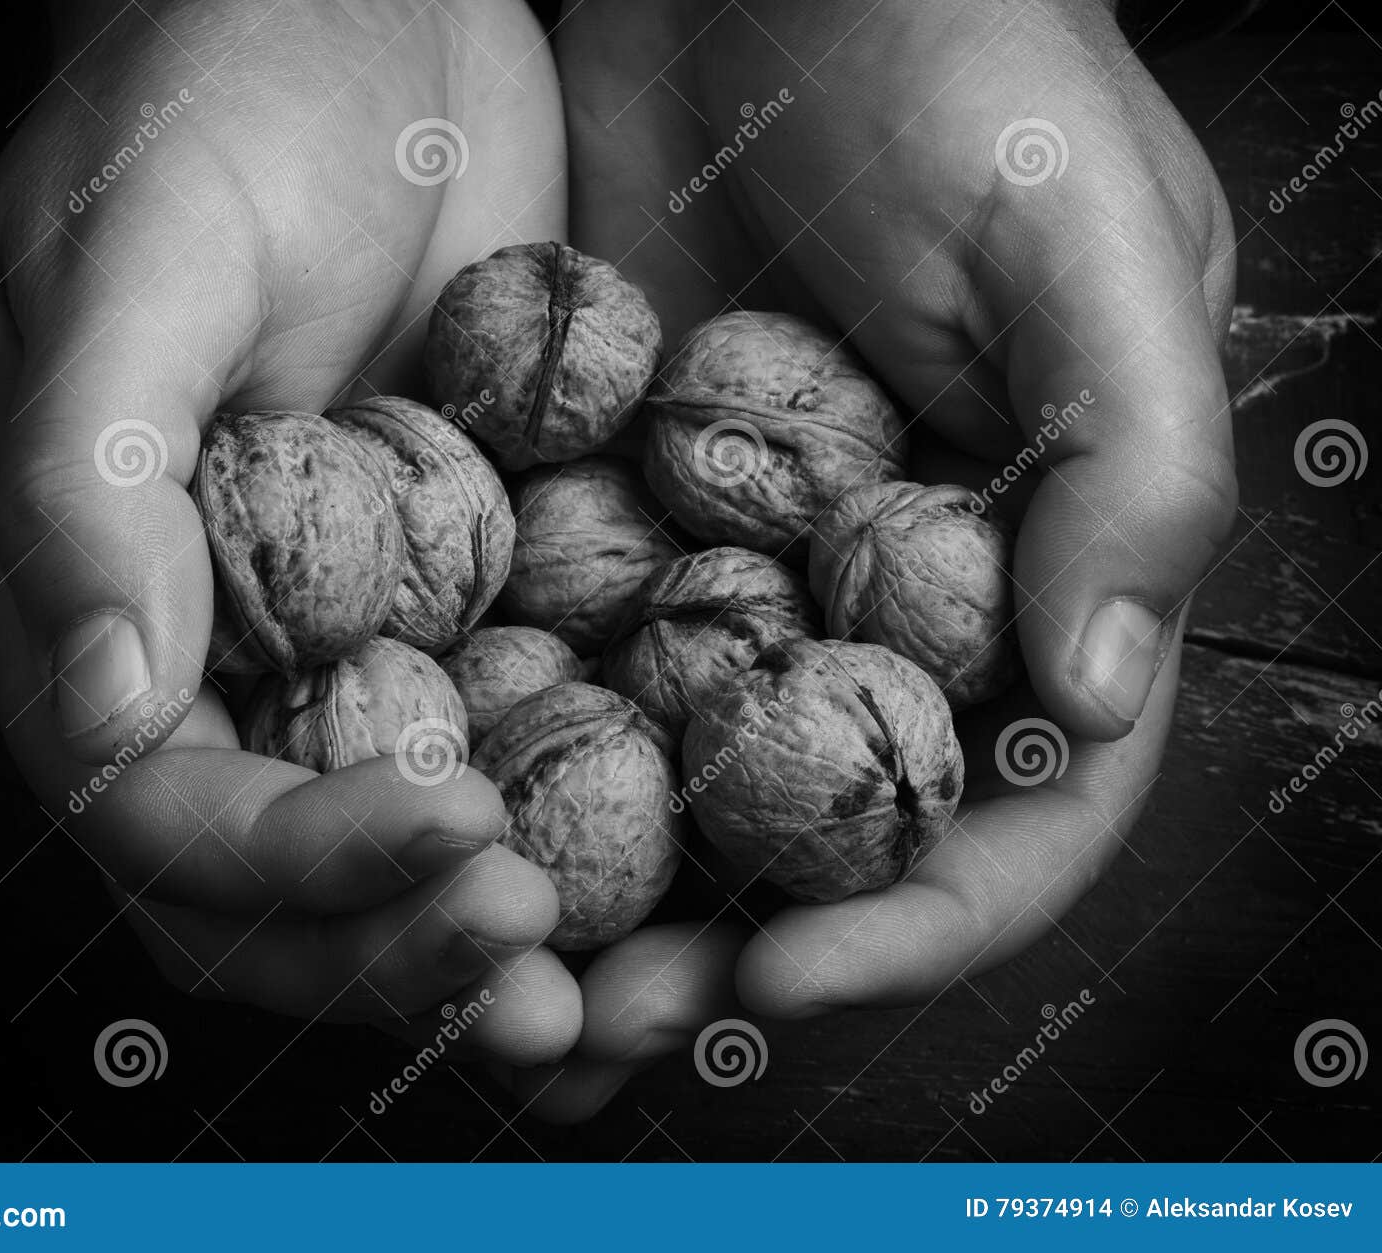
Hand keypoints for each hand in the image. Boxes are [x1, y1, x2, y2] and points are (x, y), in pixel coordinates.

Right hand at [0, 0, 581, 1060]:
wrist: (368, 11)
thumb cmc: (218, 94)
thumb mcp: (135, 260)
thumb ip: (93, 486)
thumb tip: (97, 714)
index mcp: (104, 604)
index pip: (167, 812)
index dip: (300, 864)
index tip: (460, 843)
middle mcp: (224, 657)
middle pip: (287, 890)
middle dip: (410, 950)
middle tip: (553, 978)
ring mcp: (355, 642)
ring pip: (412, 858)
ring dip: (511, 944)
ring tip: (638, 999)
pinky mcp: (476, 600)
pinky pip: (526, 751)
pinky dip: (597, 838)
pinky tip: (691, 887)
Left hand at [515, 0, 1237, 1119]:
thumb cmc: (960, 57)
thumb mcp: (1088, 239)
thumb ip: (1128, 467)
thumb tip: (1096, 704)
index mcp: (1044, 574)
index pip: (1015, 813)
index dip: (914, 925)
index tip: (781, 985)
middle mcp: (902, 606)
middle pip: (833, 841)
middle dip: (733, 953)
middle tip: (605, 1027)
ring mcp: (758, 576)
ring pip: (692, 789)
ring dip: (609, 896)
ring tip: (508, 979)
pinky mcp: (628, 521)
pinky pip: (580, 671)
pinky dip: (527, 763)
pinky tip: (446, 827)